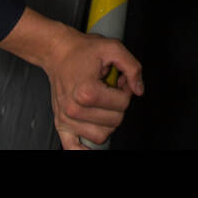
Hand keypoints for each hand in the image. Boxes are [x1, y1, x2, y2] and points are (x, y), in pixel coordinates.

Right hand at [41, 29, 143, 149]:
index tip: (119, 82)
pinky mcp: (60, 124)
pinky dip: (85, 149)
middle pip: (114, 122)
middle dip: (118, 105)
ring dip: (107, 122)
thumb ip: (133, 68)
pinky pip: (73, 149)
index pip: (123, 105)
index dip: (126, 91)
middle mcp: (74, 108)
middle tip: (111, 90)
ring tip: (102, 103)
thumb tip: (139, 89)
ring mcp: (66, 119)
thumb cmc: (82, 50)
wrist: (58, 52)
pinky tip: (91, 141)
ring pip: (101, 137)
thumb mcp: (114, 48)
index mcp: (87, 92)